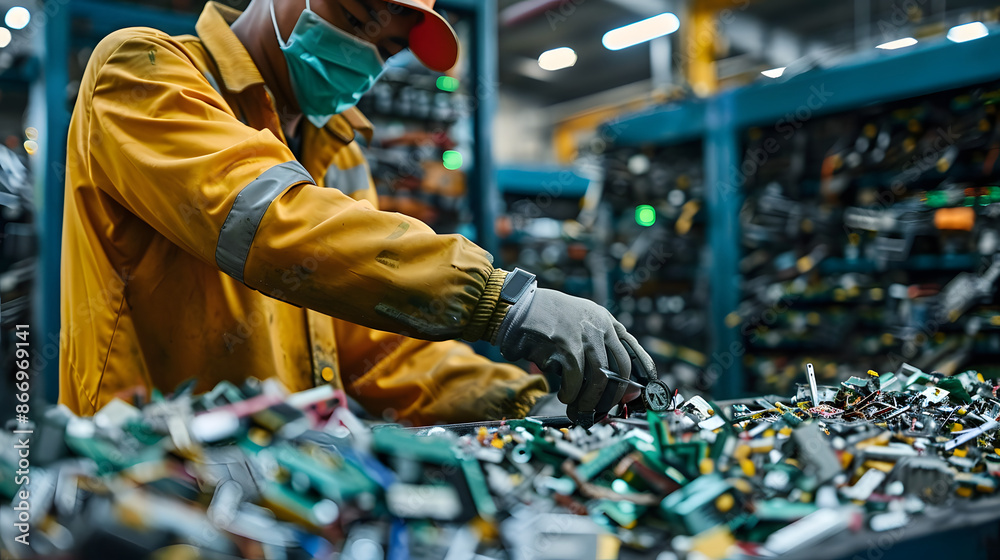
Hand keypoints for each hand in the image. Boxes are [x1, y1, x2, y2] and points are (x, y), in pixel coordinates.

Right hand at [497, 287, 654, 426]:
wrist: (515, 308)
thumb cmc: (543, 321)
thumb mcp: (576, 325)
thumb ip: (593, 349)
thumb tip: (611, 388)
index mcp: (604, 320)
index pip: (633, 349)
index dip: (642, 373)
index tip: (640, 392)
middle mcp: (599, 325)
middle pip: (620, 369)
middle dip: (612, 396)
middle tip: (599, 409)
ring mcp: (584, 334)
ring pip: (599, 378)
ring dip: (589, 400)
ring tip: (578, 408)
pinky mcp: (566, 344)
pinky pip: (576, 379)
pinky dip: (571, 394)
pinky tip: (564, 396)